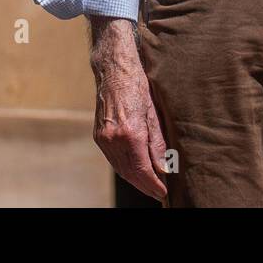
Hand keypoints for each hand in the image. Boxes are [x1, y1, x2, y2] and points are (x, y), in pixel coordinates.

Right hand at [88, 16, 168, 200]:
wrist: (113, 69)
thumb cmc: (138, 85)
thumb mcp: (154, 112)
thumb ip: (158, 143)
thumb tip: (164, 167)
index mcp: (130, 133)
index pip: (142, 169)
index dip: (153, 184)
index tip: (163, 192)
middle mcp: (113, 139)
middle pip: (129, 173)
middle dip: (144, 185)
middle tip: (159, 192)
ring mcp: (103, 139)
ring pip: (120, 168)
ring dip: (134, 180)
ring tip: (150, 184)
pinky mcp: (98, 136)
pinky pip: (113, 159)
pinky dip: (125, 168)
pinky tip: (135, 170)